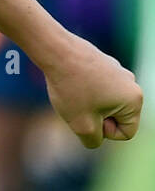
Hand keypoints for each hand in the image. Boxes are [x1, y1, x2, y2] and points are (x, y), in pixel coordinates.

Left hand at [44, 33, 142, 147]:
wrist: (55, 50)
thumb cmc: (70, 88)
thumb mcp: (82, 126)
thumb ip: (94, 141)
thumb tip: (97, 135)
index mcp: (135, 99)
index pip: (125, 133)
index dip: (104, 132)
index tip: (88, 115)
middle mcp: (131, 82)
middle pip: (114, 116)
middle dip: (95, 116)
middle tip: (77, 103)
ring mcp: (117, 69)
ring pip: (103, 102)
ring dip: (87, 102)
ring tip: (72, 90)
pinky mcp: (102, 61)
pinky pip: (94, 87)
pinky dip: (82, 88)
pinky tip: (69, 79)